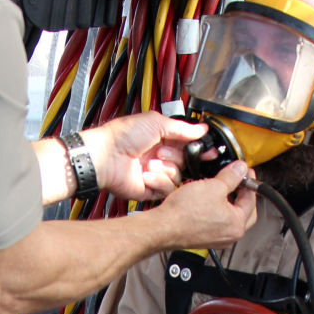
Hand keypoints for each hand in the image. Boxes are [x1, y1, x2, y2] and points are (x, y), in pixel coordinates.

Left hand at [84, 113, 208, 201]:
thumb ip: (182, 128)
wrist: (105, 157)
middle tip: (162, 151)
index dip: (198, 148)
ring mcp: (155, 173)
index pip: (187, 145)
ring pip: (178, 176)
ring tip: (149, 162)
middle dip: (176, 156)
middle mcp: (159, 157)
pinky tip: (145, 175)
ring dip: (165, 168)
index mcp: (162, 139)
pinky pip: (167, 189)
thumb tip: (202, 129)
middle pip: (185, 162)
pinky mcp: (150, 189)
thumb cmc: (122, 136)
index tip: (208, 150)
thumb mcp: (156, 123)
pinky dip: (157, 181)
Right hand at [149, 160, 255, 249]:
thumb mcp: (213, 186)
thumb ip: (232, 176)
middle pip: (245, 211)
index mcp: (237, 225)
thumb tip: (241, 169)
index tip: (244, 171)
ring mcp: (218, 239)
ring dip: (229, 201)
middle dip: (243, 194)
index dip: (248, 181)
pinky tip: (209, 200)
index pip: (251, 199)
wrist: (163, 227)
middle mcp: (230, 236)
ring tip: (221, 187)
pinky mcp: (205, 238)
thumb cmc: (184, 213)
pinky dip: (218, 210)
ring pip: (231, 216)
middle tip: (238, 179)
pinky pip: (217, 222)